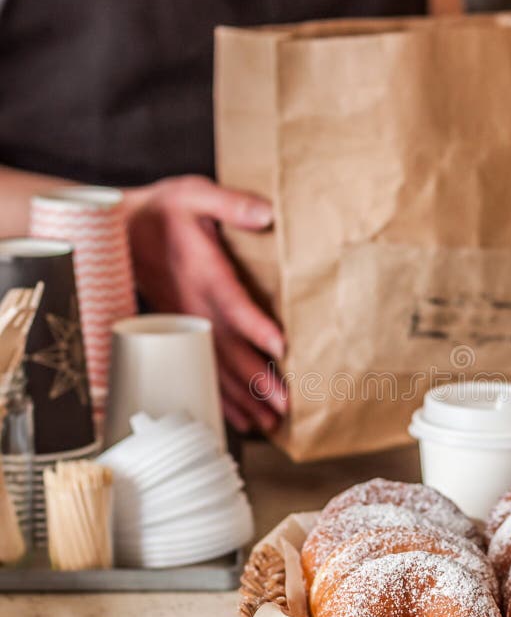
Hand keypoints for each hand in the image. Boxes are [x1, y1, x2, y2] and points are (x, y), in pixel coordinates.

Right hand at [124, 176, 286, 433]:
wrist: (119, 231)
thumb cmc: (164, 210)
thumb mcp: (194, 193)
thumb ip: (230, 203)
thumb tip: (267, 212)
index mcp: (201, 270)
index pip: (231, 301)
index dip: (254, 324)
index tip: (280, 346)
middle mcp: (193, 304)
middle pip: (227, 348)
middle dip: (255, 379)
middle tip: (284, 404)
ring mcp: (185, 324)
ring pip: (215, 367)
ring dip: (242, 397)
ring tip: (270, 423)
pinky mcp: (182, 334)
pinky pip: (201, 370)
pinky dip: (221, 397)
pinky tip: (242, 420)